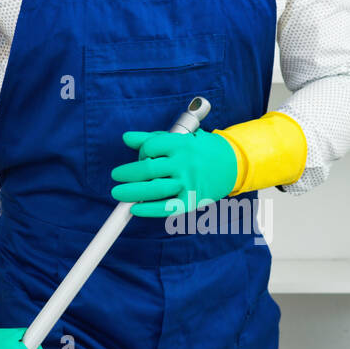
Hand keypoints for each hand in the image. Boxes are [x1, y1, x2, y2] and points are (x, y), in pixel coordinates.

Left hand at [109, 128, 238, 216]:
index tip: (140, 159)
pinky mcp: (192, 199)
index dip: (140, 154)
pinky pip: (166, 207)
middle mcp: (185, 163)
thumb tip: (126, 138)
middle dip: (127, 174)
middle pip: (148, 169)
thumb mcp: (180, 138)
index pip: (150, 148)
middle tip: (116, 177)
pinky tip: (135, 209)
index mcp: (181, 144)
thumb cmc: (200, 150)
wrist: (233, 164)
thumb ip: (152, 138)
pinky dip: (148, 210)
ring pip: (154, 189)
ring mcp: (188, 182)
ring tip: (119, 193)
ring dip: (131, 193)